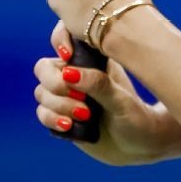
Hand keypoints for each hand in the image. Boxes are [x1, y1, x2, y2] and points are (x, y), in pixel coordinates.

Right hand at [33, 22, 171, 164]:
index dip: (59, 40)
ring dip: (58, 105)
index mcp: (92, 59)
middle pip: (44, 68)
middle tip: (79, 97)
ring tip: (84, 115)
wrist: (138, 146)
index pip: (64, 36)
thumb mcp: (122, 100)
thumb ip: (99, 84)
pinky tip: (69, 126)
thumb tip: (68, 73)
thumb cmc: (136, 116)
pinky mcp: (60, 116)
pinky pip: (43, 113)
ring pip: (42, 93)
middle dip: (55, 83)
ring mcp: (66, 95)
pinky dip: (52, 119)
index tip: (68, 55)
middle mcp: (75, 74)